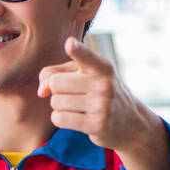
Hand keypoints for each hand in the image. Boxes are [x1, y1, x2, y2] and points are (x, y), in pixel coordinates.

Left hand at [37, 35, 154, 153]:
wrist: (128, 122)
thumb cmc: (98, 93)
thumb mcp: (82, 75)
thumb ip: (55, 73)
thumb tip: (41, 91)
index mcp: (102, 67)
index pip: (86, 56)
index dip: (77, 50)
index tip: (69, 43)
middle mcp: (105, 84)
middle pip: (56, 83)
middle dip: (56, 90)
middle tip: (72, 94)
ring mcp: (102, 106)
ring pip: (56, 102)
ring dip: (59, 106)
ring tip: (77, 107)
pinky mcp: (97, 125)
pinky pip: (59, 118)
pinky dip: (59, 118)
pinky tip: (74, 118)